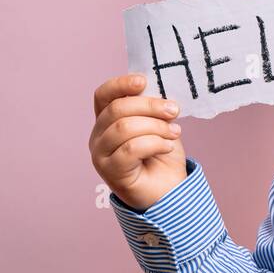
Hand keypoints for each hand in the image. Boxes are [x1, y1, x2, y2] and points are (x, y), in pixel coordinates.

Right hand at [89, 73, 187, 211]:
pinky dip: (154, 144)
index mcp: (107, 120)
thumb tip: (158, 91)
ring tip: (175, 133)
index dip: (121, 84)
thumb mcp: (160, 124)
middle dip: (150, 106)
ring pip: (124, 128)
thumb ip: (153, 109)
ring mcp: (101, 154)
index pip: (103, 95)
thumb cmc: (162, 155)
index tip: (144, 81)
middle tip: (174, 111)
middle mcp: (98, 135)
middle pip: (117, 109)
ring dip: (156, 127)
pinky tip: (167, 147)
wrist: (169, 191)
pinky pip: (131, 148)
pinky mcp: (110, 171)